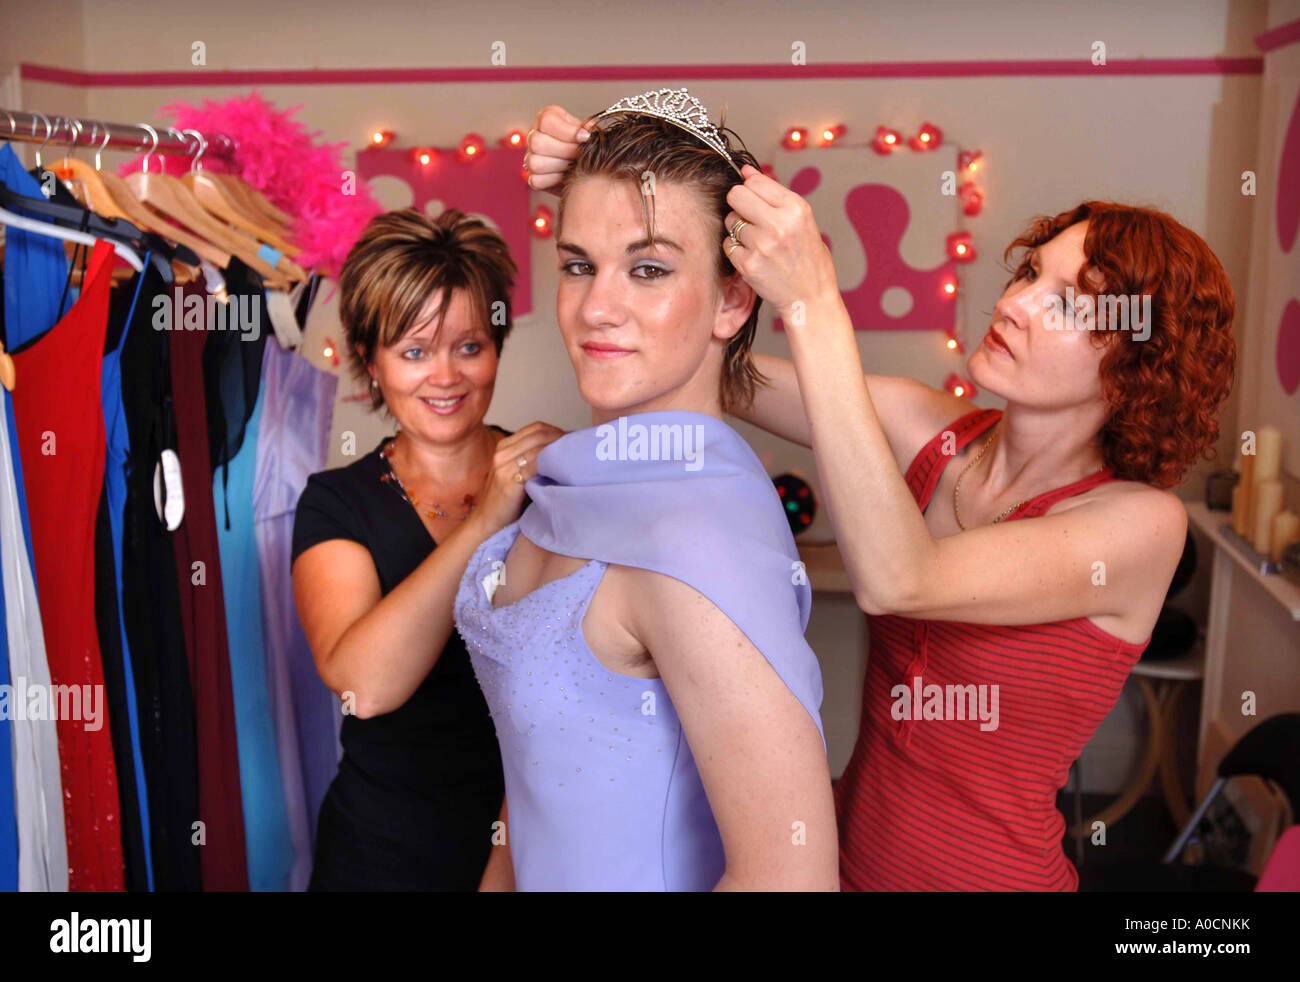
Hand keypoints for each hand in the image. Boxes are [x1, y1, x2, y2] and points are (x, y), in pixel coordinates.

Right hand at [472, 421, 566, 533]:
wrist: (489, 521)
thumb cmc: (509, 500)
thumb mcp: (520, 473)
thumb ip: (535, 460)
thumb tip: (567, 451)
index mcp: (505, 446)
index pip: (537, 428)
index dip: (558, 432)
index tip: (575, 441)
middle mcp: (502, 452)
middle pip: (539, 435)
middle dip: (562, 440)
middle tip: (580, 449)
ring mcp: (503, 466)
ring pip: (539, 449)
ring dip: (560, 452)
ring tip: (576, 460)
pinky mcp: (507, 481)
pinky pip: (535, 467)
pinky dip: (552, 467)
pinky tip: (564, 472)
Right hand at [524, 105, 594, 196]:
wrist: (580, 165)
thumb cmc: (581, 144)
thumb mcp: (585, 131)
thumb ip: (587, 128)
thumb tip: (588, 127)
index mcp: (546, 119)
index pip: (546, 120)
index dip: (567, 131)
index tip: (584, 137)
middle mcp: (533, 136)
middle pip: (537, 141)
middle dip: (565, 150)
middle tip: (579, 153)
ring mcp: (530, 158)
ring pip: (536, 162)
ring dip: (560, 166)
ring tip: (573, 164)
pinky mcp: (532, 178)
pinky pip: (537, 180)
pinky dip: (555, 180)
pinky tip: (566, 175)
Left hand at [723, 164, 839, 322]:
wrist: (810, 298)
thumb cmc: (808, 259)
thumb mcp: (802, 220)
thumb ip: (774, 195)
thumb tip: (746, 171)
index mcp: (796, 208)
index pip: (754, 181)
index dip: (750, 189)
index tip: (754, 199)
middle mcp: (778, 224)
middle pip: (736, 195)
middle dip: (739, 204)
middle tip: (750, 218)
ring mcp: (761, 245)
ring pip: (730, 220)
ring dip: (737, 228)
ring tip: (756, 241)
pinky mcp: (748, 264)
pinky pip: (728, 245)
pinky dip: (736, 250)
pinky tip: (753, 256)